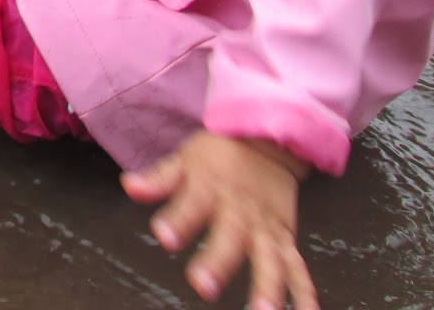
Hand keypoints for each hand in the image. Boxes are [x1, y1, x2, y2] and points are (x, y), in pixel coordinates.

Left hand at [122, 131, 317, 309]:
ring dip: (268, 286)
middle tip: (203, 285)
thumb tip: (130, 186)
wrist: (266, 142)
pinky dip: (304, 292)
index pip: (192, 203)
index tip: (165, 236)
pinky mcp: (285, 238)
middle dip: (218, 262)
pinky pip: (297, 268)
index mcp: (212, 188)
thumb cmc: (220, 155)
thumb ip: (159, 178)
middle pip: (231, 236)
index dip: (178, 220)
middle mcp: (241, 210)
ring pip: (270, 258)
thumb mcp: (185, 159)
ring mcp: (266, 227)